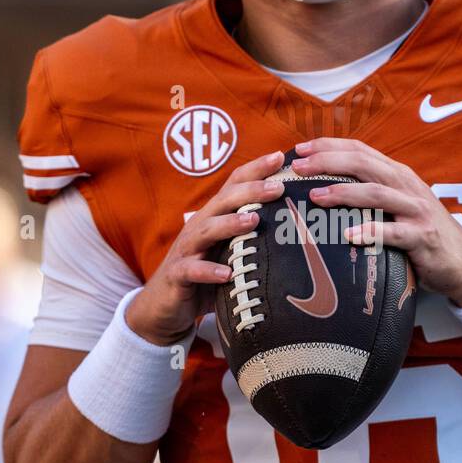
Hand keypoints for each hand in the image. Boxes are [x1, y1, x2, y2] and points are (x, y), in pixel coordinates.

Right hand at [126, 151, 285, 344]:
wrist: (164, 306)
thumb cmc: (205, 276)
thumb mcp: (231, 252)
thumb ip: (253, 237)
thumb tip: (298, 226)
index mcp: (215, 217)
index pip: (234, 185)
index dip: (256, 169)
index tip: (281, 156)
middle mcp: (200, 226)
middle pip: (224, 201)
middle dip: (251, 191)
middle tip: (279, 187)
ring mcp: (187, 250)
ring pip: (207, 230)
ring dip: (230, 223)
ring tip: (254, 220)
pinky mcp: (178, 275)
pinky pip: (192, 271)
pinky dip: (209, 271)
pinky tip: (226, 274)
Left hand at [291, 137, 461, 306]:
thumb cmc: (421, 233)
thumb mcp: (398, 205)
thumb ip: (370, 193)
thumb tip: (325, 190)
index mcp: (396, 175)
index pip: (360, 150)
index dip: (329, 146)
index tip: (299, 149)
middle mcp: (406, 186)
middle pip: (363, 165)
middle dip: (328, 162)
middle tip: (298, 168)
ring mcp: (416, 210)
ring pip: (376, 193)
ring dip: (343, 193)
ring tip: (316, 196)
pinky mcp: (423, 237)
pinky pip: (394, 233)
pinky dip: (371, 232)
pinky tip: (349, 236)